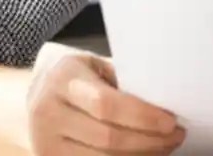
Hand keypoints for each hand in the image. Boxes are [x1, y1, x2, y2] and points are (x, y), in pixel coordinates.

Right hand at [26, 42, 186, 154]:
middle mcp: (48, 111)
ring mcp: (45, 140)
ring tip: (165, 147)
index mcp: (63, 79)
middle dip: (149, 141)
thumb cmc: (76, 76)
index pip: (106, 104)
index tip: (170, 121)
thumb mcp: (94, 65)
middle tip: (176, 135)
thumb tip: (164, 99)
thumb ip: (122, 79)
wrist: (36, 94)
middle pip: (107, 138)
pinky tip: (143, 155)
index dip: (142, 116)